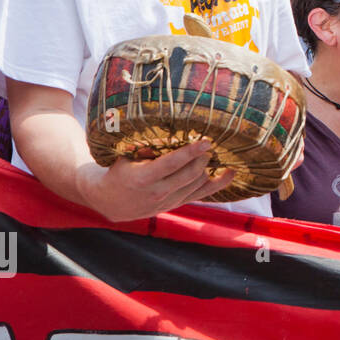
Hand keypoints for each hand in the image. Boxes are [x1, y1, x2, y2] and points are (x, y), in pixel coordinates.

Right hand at [75, 138, 235, 222]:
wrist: (109, 201)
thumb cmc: (118, 171)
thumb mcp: (125, 156)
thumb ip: (147, 148)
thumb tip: (173, 134)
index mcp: (142, 178)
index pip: (172, 164)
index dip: (191, 152)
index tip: (206, 141)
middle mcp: (157, 193)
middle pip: (190, 174)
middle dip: (202, 158)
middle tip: (209, 145)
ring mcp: (168, 202)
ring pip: (197, 184)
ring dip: (209, 168)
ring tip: (216, 154)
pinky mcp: (175, 205)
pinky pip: (201, 195)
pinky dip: (217, 184)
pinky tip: (231, 174)